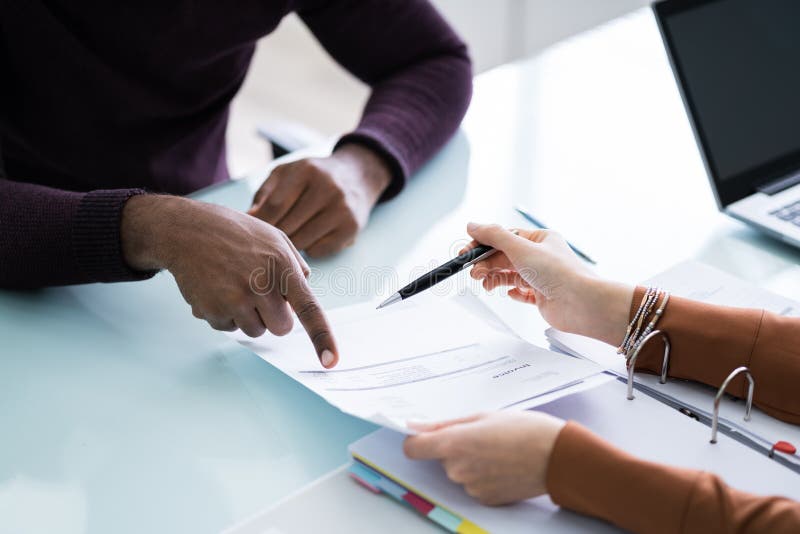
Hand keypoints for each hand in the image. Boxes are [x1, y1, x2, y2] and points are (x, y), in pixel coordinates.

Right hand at [121, 195, 338, 367]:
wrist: (186, 230)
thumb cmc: (234, 232)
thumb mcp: (274, 237)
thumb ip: (295, 265)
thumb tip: (305, 290)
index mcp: (281, 265)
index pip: (309, 308)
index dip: (322, 337)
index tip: (331, 361)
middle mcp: (260, 284)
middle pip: (282, 328)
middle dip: (274, 316)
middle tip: (258, 293)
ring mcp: (234, 299)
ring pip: (255, 331)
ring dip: (248, 316)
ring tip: (233, 286)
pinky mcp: (211, 310)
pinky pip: (229, 328)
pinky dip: (225, 314)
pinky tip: (216, 289)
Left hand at [248, 144, 391, 256]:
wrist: (356, 176)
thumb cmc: (312, 177)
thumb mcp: (286, 173)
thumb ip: (264, 194)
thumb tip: (248, 220)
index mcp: (307, 170)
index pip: (275, 205)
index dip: (261, 222)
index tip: (253, 231)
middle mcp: (328, 188)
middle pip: (287, 226)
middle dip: (274, 235)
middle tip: (268, 238)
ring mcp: (342, 209)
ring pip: (302, 241)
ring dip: (291, 243)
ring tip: (290, 235)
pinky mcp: (352, 228)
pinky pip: (319, 251)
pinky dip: (310, 248)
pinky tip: (310, 237)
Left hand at [403, 411, 565, 505]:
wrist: (557, 457)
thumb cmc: (524, 430)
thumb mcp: (483, 416)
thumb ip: (445, 424)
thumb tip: (415, 426)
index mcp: (454, 444)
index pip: (413, 449)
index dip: (417, 440)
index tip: (426, 434)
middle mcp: (458, 470)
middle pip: (440, 458)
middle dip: (455, 447)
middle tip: (481, 435)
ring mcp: (471, 487)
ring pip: (459, 471)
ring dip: (470, 461)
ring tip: (497, 448)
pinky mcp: (485, 499)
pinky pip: (474, 484)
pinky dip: (483, 475)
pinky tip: (503, 464)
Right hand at [463, 222, 632, 345]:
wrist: (582, 304)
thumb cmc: (560, 273)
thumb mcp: (521, 248)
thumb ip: (494, 236)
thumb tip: (473, 225)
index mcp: (540, 239)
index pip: (505, 237)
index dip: (484, 244)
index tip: (467, 251)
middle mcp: (541, 256)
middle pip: (505, 257)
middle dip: (487, 264)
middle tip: (473, 271)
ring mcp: (541, 277)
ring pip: (510, 274)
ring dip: (495, 278)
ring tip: (485, 284)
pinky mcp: (542, 296)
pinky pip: (521, 292)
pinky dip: (512, 292)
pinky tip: (510, 293)